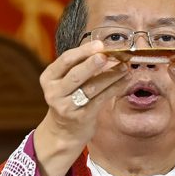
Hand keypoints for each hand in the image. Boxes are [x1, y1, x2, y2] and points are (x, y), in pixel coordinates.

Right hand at [32, 41, 125, 175]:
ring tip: (124, 66)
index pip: (65, 61)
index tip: (100, 44)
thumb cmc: (69, 98)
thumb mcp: (65, 81)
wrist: (64, 131)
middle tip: (108, 54)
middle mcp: (54, 92)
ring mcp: (67, 107)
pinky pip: (101, 99)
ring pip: (91, 88)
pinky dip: (115, 88)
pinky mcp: (82, 117)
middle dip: (93, 63)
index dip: (83, 51)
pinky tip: (125, 80)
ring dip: (110, 75)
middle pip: (76, 75)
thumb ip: (80, 66)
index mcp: (49, 78)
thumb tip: (106, 49)